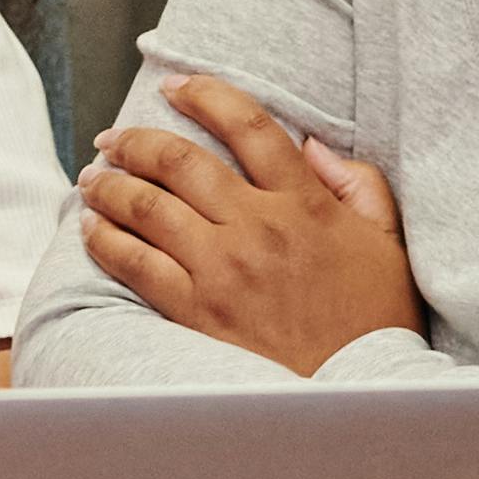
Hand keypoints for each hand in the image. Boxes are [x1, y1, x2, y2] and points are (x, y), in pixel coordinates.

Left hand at [74, 69, 420, 377]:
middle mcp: (260, 227)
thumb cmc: (376, 320)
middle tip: (113, 140)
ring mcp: (224, 270)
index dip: (204, 94)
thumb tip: (310, 143)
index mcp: (306, 203)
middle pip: (180, 160)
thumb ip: (357, 184)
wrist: (359, 392)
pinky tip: (90, 228)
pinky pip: (134, 264)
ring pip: (147, 206)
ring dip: (109, 184)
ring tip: (93, 178)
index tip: (174, 86)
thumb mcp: (387, 242)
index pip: (248, 126)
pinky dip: (104, 239)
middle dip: (136, 140)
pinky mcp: (197, 312)